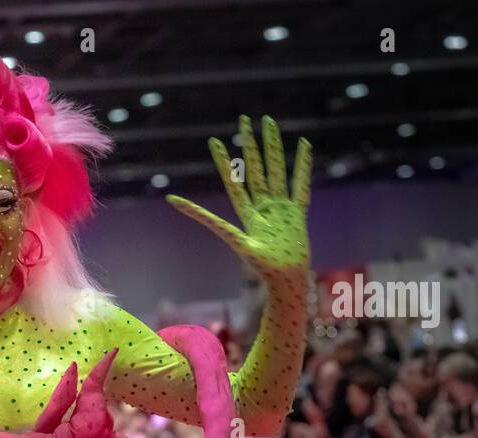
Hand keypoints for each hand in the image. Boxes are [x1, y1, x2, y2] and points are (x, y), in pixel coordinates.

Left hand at [168, 115, 310, 278]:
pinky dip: (303, 166)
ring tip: (270, 124)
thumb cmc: (261, 266)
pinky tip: (304, 146)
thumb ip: (207, 220)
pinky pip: (301, 184)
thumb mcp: (231, 239)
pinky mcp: (298, 212)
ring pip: (277, 170)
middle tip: (246, 119)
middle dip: (251, 144)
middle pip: (256, 168)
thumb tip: (173, 203)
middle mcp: (263, 207)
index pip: (233, 181)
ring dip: (274, 148)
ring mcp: (281, 208)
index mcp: (247, 214)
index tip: (214, 142)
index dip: (224, 161)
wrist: (286, 279)